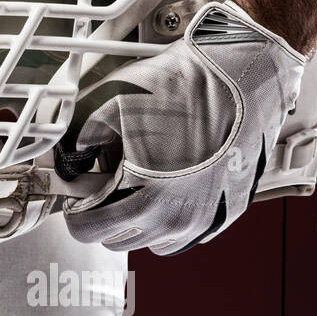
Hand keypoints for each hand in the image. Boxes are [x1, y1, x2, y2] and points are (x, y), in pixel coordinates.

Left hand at [59, 1, 304, 255]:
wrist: (243, 76)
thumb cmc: (186, 87)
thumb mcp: (112, 102)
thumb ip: (83, 136)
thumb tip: (73, 154)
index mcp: (146, 198)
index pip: (89, 231)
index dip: (76, 212)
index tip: (77, 197)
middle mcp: (177, 219)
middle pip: (118, 238)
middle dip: (105, 212)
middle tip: (107, 180)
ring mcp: (204, 220)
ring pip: (151, 239)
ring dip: (138, 217)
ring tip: (141, 178)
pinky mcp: (224, 214)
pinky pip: (184, 231)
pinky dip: (170, 216)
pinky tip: (168, 182)